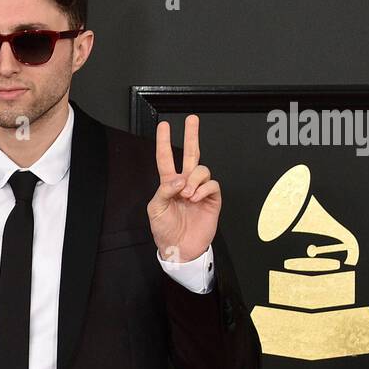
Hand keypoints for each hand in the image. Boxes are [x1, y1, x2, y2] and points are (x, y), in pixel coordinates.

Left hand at [147, 114, 220, 263]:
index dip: (164, 142)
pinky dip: (203, 189)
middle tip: (192, 119)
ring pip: (202, 170)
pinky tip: (196, 198)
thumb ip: (164, 191)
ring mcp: (200, 191)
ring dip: (194, 179)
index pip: (166, 159)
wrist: (180, 249)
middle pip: (191, 154)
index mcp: (169, 184)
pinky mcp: (212, 200)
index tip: (164, 126)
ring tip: (187, 195)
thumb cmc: (165, 230)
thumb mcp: (156, 209)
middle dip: (192, 135)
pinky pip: (212, 184)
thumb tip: (179, 179)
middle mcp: (185, 184)